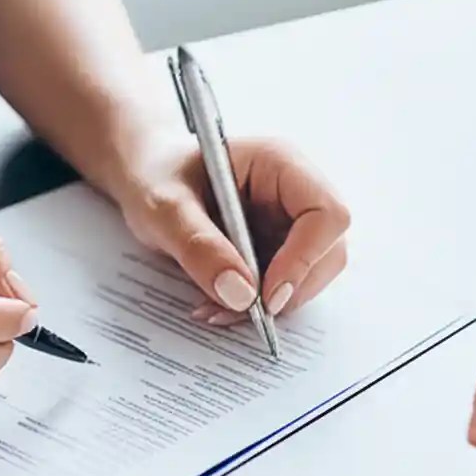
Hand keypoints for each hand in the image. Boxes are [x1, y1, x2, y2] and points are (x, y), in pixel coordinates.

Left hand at [117, 138, 350, 324]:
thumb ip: (199, 246)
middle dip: (289, 290)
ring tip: (218, 310)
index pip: (326, 213)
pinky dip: (256, 305)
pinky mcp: (278, 248)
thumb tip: (241, 294)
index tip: (267, 296)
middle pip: (329, 251)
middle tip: (240, 312)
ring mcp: (290, 223)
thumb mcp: (164, 207)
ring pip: (310, 275)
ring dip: (271, 304)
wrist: (147, 178)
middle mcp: (295, 192)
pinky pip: (285, 286)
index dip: (305, 258)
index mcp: (279, 163)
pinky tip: (219, 305)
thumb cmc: (156, 175)